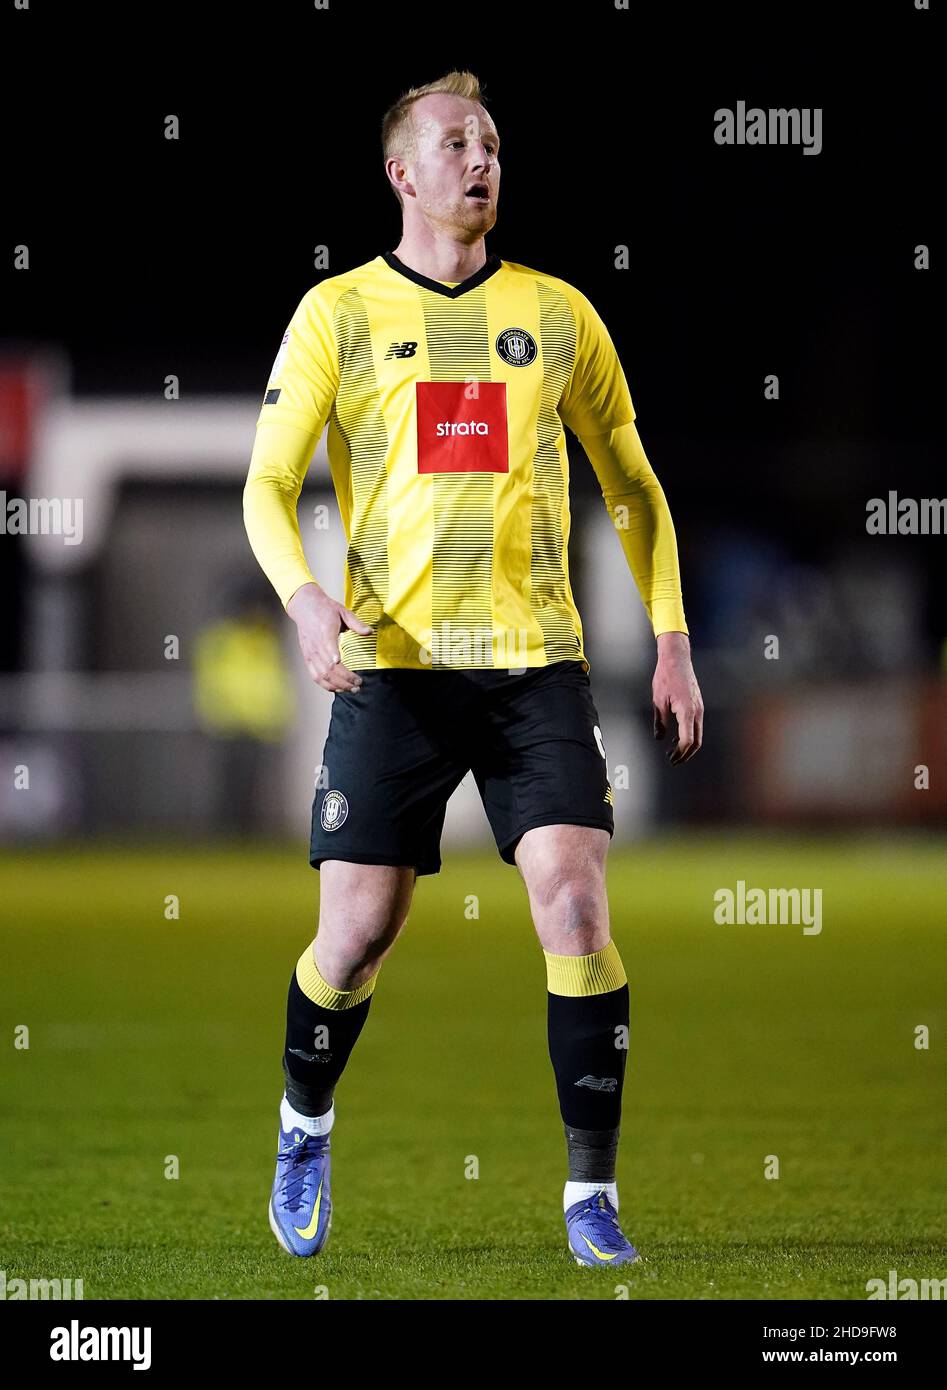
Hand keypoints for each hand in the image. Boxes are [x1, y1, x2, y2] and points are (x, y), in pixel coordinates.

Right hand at [286, 583, 372, 693]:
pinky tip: (338, 689)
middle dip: (344, 679)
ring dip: (337, 685)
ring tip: (351, 689)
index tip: (345, 668)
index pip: (328, 648)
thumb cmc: (325, 609)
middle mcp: (316, 646)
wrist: (304, 607)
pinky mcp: (308, 658)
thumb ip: (356, 623)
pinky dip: (326, 685)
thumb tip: (370, 632)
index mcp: (325, 632)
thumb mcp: (343, 611)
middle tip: (359, 684)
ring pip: (322, 675)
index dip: (335, 659)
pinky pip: (315, 676)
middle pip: (328, 668)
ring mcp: (310, 654)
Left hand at [652, 631, 703, 765]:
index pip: (687, 740)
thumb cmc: (666, 677)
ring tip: (673, 751)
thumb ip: (660, 722)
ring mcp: (699, 708)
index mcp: (687, 711)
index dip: (680, 753)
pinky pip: (696, 725)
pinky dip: (689, 735)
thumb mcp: (659, 701)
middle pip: (696, 741)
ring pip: (698, 734)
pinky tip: (677, 737)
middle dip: (685, 754)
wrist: (677, 659)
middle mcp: (697, 711)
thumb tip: (660, 737)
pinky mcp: (698, 705)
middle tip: (673, 760)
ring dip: (687, 745)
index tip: (671, 758)